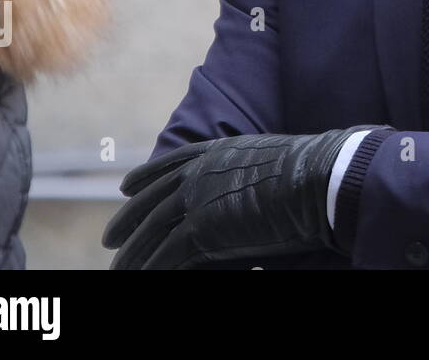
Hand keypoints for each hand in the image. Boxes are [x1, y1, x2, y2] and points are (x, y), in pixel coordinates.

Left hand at [102, 128, 373, 269]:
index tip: (126, 185)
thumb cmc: (311, 173)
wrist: (318, 179)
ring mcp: (198, 197)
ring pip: (152, 230)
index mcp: (219, 149)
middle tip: (109, 238)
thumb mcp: (272, 165)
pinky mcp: (201, 227)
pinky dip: (151, 269)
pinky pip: (166, 254)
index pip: (171, 162)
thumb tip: (245, 190)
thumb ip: (248, 175)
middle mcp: (201, 169)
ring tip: (118, 270)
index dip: (146, 175)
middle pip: (152, 198)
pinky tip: (140, 279)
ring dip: (133, 254)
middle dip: (128, 219)